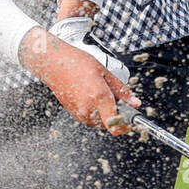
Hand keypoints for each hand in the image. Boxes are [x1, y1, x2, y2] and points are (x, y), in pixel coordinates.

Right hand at [18, 25, 139, 133]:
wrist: (53, 63)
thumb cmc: (76, 63)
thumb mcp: (104, 72)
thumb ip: (121, 90)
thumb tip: (135, 102)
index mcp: (99, 97)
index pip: (116, 125)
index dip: (126, 125)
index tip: (131, 119)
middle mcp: (88, 109)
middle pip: (110, 124)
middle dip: (117, 115)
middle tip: (116, 98)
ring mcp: (79, 113)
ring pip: (100, 122)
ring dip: (106, 113)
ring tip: (100, 92)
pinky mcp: (73, 113)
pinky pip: (90, 118)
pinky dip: (96, 110)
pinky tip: (91, 94)